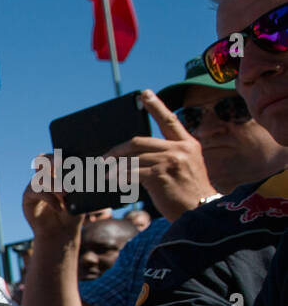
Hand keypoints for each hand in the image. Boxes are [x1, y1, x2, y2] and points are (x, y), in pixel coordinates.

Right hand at [22, 154, 80, 241]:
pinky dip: (49, 198)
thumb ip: (79, 184)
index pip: (56, 157)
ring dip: (54, 184)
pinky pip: (36, 191)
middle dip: (51, 160)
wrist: (62, 233)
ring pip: (40, 177)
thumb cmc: (73, 214)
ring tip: (66, 193)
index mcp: (58, 172)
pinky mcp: (28, 197)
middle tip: (61, 164)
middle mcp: (45, 176)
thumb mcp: (80, 198)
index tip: (69, 158)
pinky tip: (59, 207)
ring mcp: (35, 186)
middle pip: (42, 160)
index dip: (60, 155)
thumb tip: (85, 172)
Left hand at [105, 89, 218, 221]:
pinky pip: (132, 172)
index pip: (169, 120)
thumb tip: (136, 156)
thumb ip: (168, 157)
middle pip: (139, 141)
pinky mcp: (160, 175)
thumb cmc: (188, 193)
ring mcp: (170, 161)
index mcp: (188, 144)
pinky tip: (112, 180)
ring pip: (133, 158)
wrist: (200, 211)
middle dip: (118, 150)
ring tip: (105, 173)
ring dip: (115, 166)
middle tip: (104, 158)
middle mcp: (180, 149)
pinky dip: (119, 176)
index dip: (156, 106)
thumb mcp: (185, 167)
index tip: (144, 93)